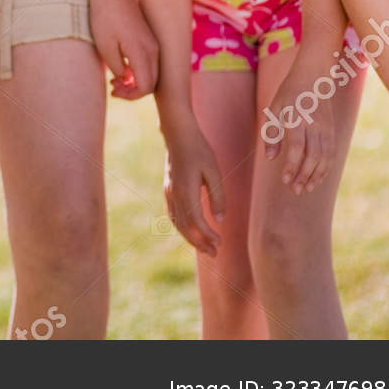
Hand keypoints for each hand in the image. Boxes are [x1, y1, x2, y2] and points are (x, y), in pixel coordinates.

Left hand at [88, 0, 158, 99]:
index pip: (146, 87)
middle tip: (114, 88)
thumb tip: (126, 79)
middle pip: (151, 83)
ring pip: (151, 73)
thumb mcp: (105, 46)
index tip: (115, 91)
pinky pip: (149, 63)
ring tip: (115, 80)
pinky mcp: (149, 39)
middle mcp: (153, 49)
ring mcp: (153, 44)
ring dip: (136, 81)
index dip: (131, 95)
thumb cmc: (105, 16)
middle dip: (133, 91)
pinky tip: (122, 68)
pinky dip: (138, 71)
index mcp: (142, 52)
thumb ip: (117, 68)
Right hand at [162, 125, 223, 255]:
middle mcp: (174, 195)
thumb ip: (217, 196)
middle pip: (184, 227)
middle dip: (199, 243)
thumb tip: (220, 219)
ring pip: (177, 222)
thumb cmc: (199, 150)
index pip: (196, 221)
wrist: (178, 134)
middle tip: (214, 254)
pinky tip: (190, 229)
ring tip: (203, 246)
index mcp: (185, 191)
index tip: (220, 242)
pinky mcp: (168, 188)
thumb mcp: (213, 171)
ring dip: (190, 237)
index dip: (208, 235)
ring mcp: (169, 191)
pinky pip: (173, 213)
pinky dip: (182, 226)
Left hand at [265, 68, 334, 195]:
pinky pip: (331, 153)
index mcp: (297, 118)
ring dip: (316, 175)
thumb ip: (272, 133)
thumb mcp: (275, 107)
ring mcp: (326, 128)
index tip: (284, 180)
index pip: (297, 148)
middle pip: (313, 156)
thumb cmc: (289, 92)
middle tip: (294, 190)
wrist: (314, 76)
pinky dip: (325, 168)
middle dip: (304, 176)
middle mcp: (314, 124)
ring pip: (325, 157)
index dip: (292, 166)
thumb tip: (270, 158)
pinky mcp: (332, 130)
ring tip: (306, 189)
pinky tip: (317, 178)